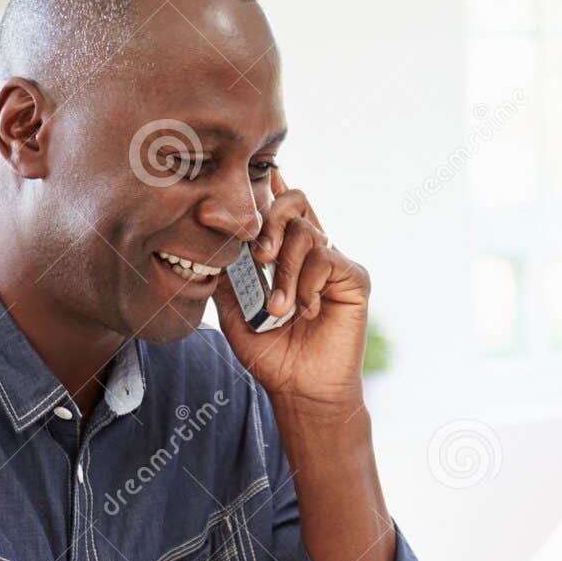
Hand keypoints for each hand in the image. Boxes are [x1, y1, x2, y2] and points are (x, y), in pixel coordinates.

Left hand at [213, 170, 368, 409]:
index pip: (279, 208)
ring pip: (305, 233)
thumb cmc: (272, 357)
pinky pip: (325, 258)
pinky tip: (305, 311)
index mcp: (285, 255)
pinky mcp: (354, 278)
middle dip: (271, 221)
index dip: (269, 186)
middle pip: (294, 202)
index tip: (257, 170)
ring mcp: (334, 263)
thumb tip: (207, 242)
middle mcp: (312, 252)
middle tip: (260, 257)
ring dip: (285, 272)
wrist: (301, 390)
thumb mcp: (236, 314)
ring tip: (279, 310)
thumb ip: (226, 278)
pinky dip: (307, 285)